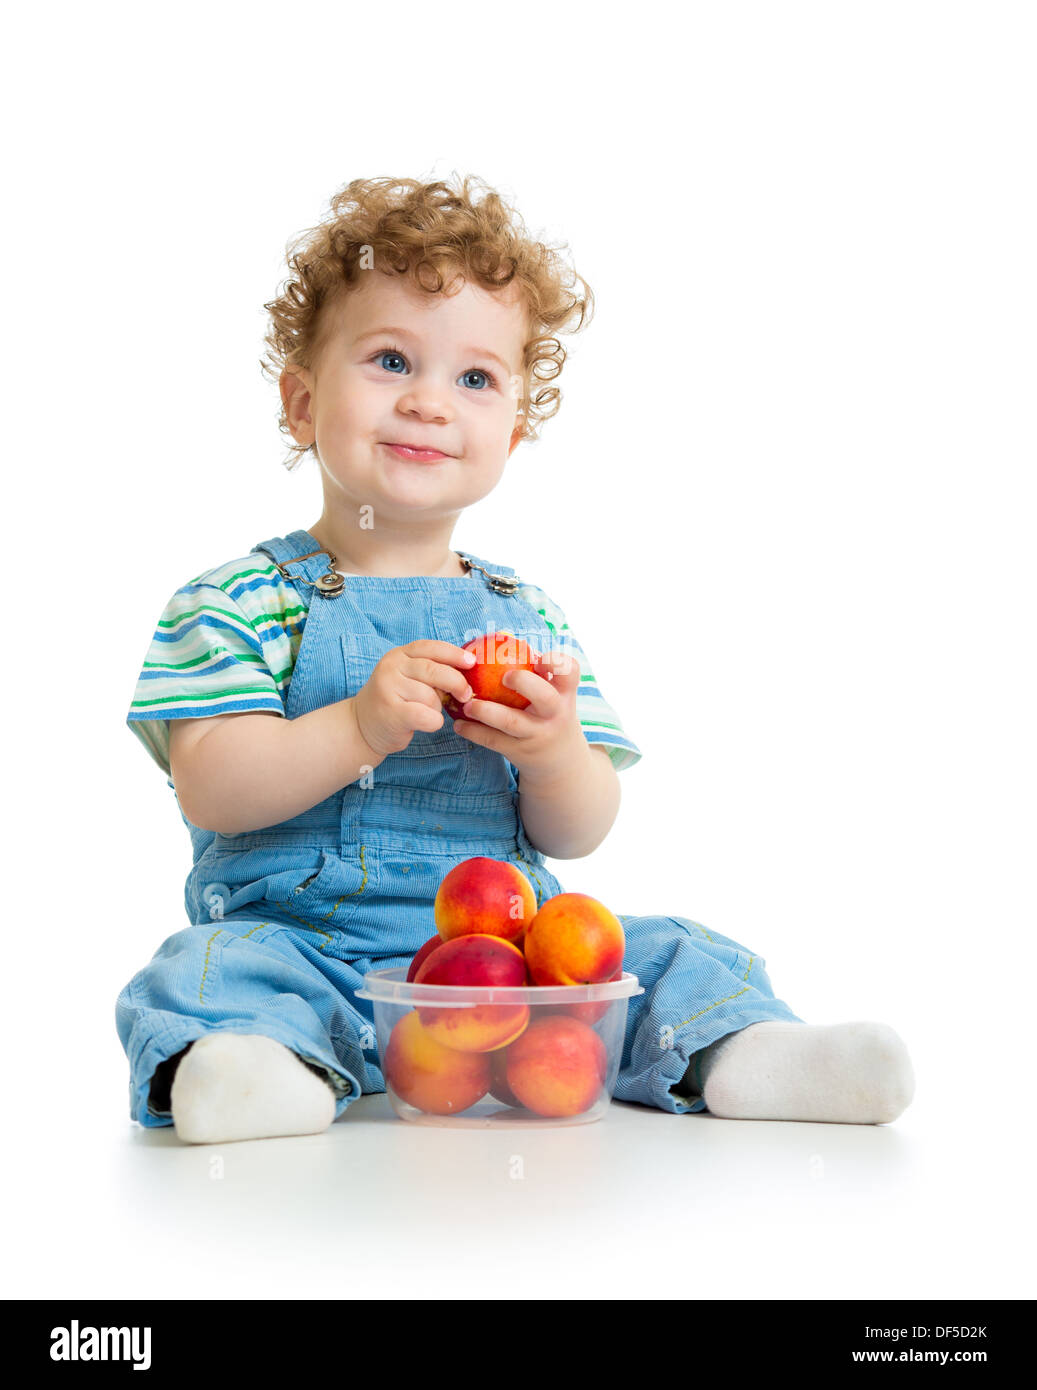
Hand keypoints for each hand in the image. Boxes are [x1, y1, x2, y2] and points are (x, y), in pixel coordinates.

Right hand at [351, 640, 475, 758]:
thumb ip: (431, 670)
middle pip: (434, 671)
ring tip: (427, 712)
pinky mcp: (391, 712)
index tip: (472, 663)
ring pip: (431, 696)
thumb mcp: (408, 677)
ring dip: (437, 708)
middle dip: (456, 683)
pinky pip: (426, 715)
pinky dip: (434, 721)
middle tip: (466, 695)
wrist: (362, 725)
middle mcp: (391, 667)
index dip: (454, 654)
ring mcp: (388, 688)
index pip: (431, 648)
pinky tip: (428, 723)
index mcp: (399, 655)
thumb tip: (468, 671)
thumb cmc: (395, 701)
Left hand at [452, 646, 585, 782]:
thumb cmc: (549, 714)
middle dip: (523, 683)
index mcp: (564, 694)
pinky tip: (459, 724)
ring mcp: (538, 735)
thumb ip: (536, 672)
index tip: (538, 657)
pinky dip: (473, 732)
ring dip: (486, 711)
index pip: (569, 672)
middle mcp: (555, 714)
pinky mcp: (520, 752)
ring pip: (511, 722)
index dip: (556, 662)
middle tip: (504, 676)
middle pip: (544, 697)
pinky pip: (494, 740)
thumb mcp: (555, 695)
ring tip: (467, 703)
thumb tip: (500, 636)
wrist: (560, 760)